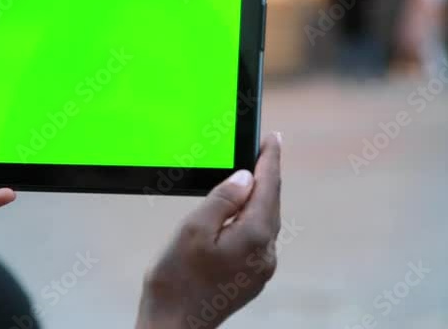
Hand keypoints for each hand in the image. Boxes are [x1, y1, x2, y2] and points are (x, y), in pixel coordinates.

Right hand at [135, 132, 282, 328]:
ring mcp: (259, 269)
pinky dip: (250, 218)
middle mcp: (265, 253)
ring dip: (258, 197)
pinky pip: (256, 238)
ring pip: (263, 222)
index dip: (270, 159)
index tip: (274, 138)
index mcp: (254, 236)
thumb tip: (246, 178)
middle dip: (266, 176)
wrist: (173, 325)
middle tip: (263, 150)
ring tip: (250, 176)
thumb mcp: (192, 229)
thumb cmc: (176, 279)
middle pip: (270, 204)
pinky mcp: (250, 278)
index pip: (268, 187)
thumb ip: (222, 199)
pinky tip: (238, 214)